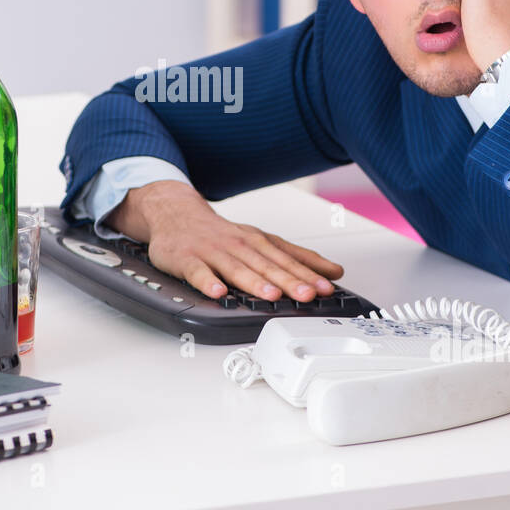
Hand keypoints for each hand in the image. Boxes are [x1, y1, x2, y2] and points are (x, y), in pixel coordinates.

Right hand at [108, 180, 344, 301]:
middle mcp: (238, 245)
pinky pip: (197, 272)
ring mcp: (212, 252)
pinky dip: (207, 282)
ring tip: (271, 296)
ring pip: (236, 268)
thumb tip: (332, 271)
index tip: (326, 288)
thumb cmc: (222, 233)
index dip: (307, 274)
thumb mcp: (262, 240)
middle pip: (266, 265)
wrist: (177, 213)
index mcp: (258, 242)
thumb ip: (296, 257)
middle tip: (307, 295)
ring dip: (254, 282)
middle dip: (288, 280)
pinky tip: (218, 293)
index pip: (286, 260)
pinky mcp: (187, 259)